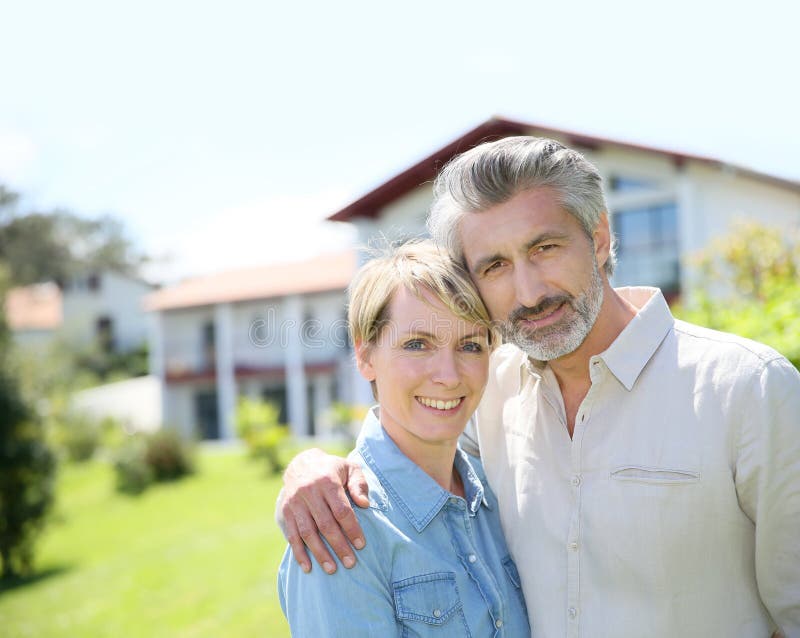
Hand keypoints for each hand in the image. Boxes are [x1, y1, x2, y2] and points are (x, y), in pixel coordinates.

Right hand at [279, 448, 369, 573]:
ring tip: (332, 569)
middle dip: (338, 545)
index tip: (361, 545)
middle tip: (350, 563)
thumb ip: (359, 484)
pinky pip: (292, 535)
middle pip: (325, 524)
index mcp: (327, 481)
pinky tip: (307, 568)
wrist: (302, 463)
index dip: (352, 528)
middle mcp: (309, 491)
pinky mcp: (286, 511)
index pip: (341, 510)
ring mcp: (295, 502)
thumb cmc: (332, 469)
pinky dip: (299, 553)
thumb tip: (364, 505)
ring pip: (307, 532)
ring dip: (319, 553)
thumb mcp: (350, 468)